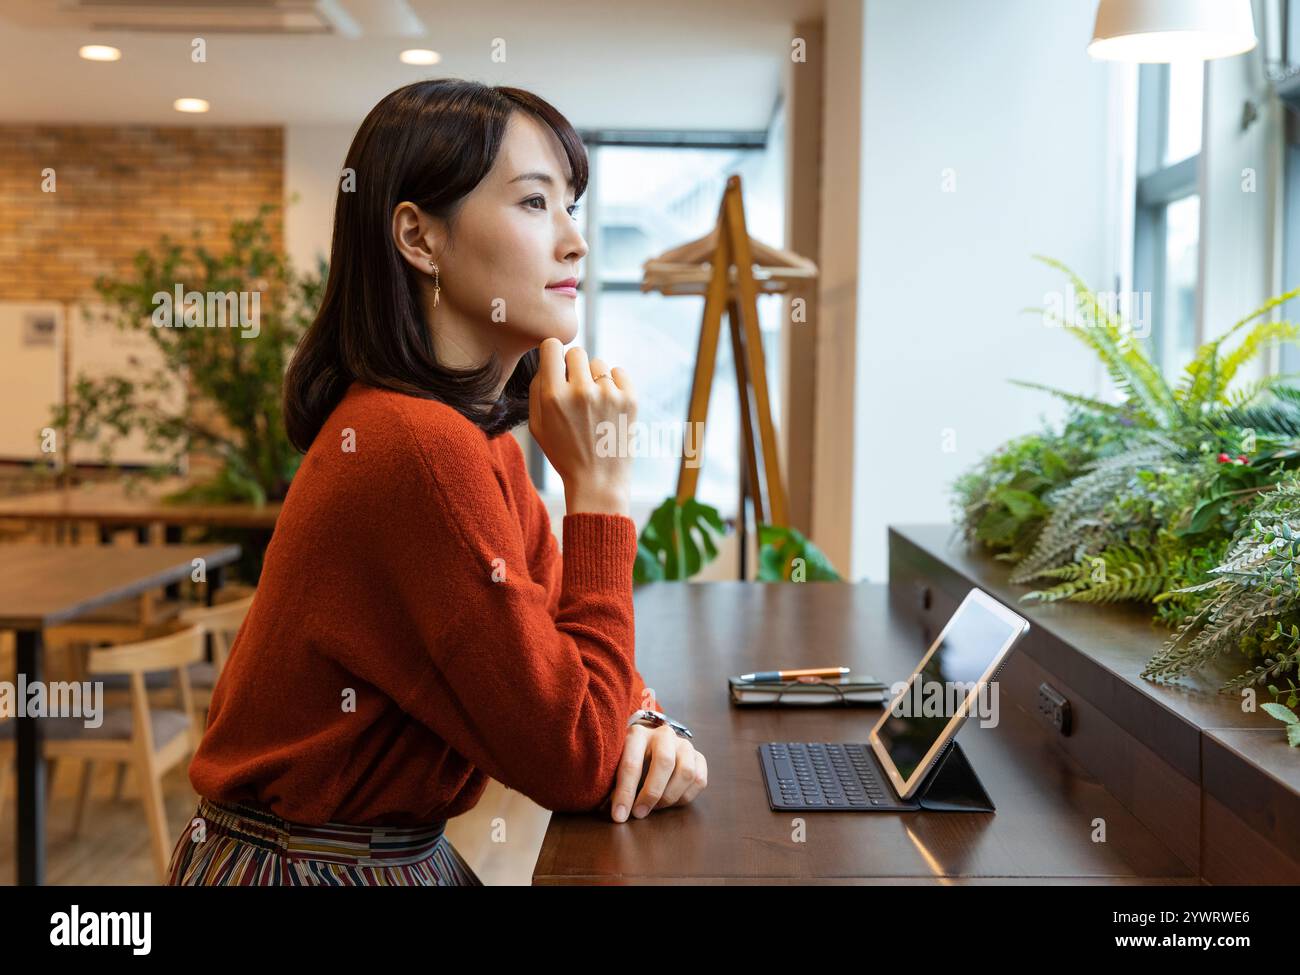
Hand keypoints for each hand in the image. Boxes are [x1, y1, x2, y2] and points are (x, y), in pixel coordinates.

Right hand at [528, 337, 635, 515]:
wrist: (598, 481)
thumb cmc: (564, 454)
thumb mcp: (538, 426)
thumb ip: (537, 389)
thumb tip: (547, 359)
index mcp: (554, 397)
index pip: (552, 346)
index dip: (552, 354)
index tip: (556, 365)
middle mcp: (581, 391)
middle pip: (576, 352)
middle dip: (573, 366)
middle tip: (574, 389)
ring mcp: (608, 394)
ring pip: (598, 364)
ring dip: (593, 377)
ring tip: (593, 404)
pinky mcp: (630, 398)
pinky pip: (619, 372)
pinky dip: (614, 383)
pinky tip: (608, 404)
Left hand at [603, 723, 706, 821]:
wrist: (649, 745)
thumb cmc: (629, 761)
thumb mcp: (616, 767)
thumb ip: (614, 787)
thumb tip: (617, 812)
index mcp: (638, 734)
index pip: (632, 763)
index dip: (625, 793)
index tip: (619, 816)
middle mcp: (664, 735)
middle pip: (664, 763)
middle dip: (651, 793)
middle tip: (639, 813)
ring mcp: (684, 744)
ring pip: (686, 772)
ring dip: (670, 796)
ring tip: (655, 807)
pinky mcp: (699, 757)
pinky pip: (699, 780)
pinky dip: (685, 797)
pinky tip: (671, 802)